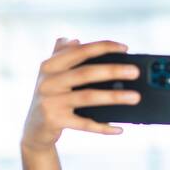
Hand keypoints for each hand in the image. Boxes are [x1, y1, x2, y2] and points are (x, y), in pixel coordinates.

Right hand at [20, 37, 141, 152]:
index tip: (125, 48)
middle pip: (86, 72)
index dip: (103, 47)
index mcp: (50, 65)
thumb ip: (60, 55)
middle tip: (135, 72)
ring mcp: (51, 102)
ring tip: (135, 97)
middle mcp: (48, 81)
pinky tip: (119, 128)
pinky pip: (84, 124)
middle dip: (113, 71)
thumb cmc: (49, 97)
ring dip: (114, 97)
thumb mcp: (50, 75)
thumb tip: (75, 39)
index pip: (80, 51)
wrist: (33, 129)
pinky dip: (103, 127)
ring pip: (88, 97)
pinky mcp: (55, 121)